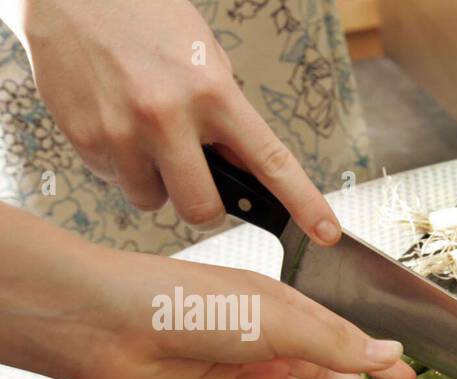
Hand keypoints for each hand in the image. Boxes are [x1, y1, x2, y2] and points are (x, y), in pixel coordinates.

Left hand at [1, 205, 415, 378]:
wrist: (114, 329)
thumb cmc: (185, 302)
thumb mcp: (275, 317)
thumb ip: (333, 343)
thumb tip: (384, 352)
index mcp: (282, 305)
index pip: (342, 333)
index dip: (375, 353)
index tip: (406, 369)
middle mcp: (272, 341)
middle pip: (334, 369)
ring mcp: (256, 377)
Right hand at [3, 0, 340, 243]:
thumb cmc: (146, 19)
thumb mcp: (206, 60)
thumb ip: (227, 117)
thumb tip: (245, 168)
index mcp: (213, 94)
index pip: (272, 163)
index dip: (304, 204)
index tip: (325, 232)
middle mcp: (168, 117)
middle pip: (204, 209)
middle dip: (206, 204)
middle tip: (197, 177)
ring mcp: (123, 132)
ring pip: (155, 201)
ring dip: (157, 182)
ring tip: (148, 137)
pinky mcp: (86, 140)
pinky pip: (115, 181)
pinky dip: (122, 164)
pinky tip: (118, 123)